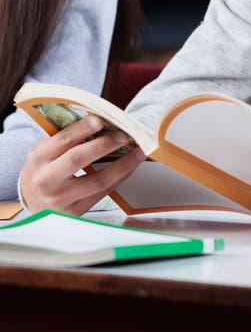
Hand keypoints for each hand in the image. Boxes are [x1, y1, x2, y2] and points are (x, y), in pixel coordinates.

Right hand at [20, 115, 145, 214]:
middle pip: (77, 159)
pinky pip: (102, 194)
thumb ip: (65, 139)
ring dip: (122, 165)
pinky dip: (119, 179)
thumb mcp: (44, 152)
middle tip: (124, 135)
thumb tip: (100, 122)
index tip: (100, 120)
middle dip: (103, 145)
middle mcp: (46, 180)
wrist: (31, 201)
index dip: (82, 129)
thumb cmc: (42, 170)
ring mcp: (60, 199)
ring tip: (138, 152)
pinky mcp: (74, 211)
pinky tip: (130, 167)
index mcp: (38, 159)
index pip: (62, 141)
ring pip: (97, 181)